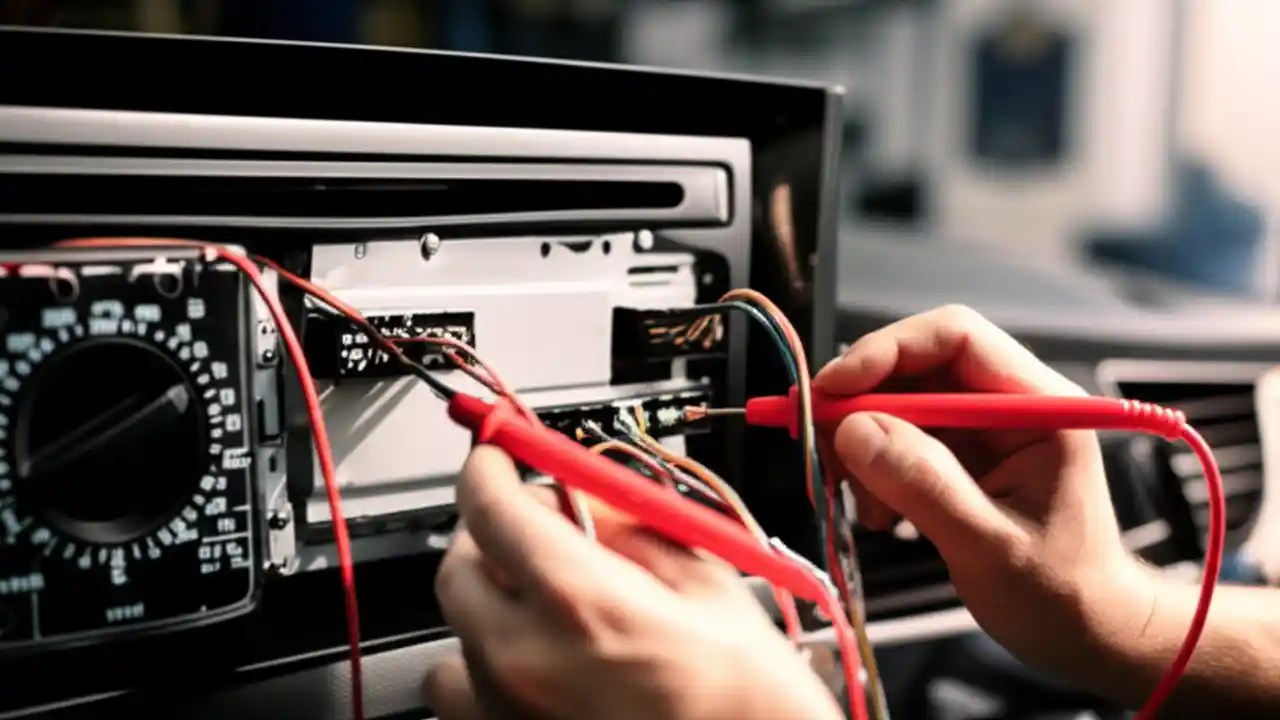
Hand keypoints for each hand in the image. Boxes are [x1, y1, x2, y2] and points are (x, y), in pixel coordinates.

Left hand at [424, 445, 842, 719]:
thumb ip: (628, 525)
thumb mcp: (705, 579)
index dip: (490, 469)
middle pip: (459, 565)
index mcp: (579, 601)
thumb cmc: (751, 698)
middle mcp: (525, 659)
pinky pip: (460, 690)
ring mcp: (505, 711)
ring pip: (457, 629)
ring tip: (546, 608)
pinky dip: (485, 665)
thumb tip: (581, 495)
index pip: (490, 505)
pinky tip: (536, 664)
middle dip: (492, 533)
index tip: (498, 460)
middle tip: (540, 530)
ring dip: (491, 601)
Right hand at [815, 305, 1158, 698]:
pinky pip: (899, 441)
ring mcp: (982, 430)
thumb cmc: (1060, 595)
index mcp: (1038, 406)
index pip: (955, 336)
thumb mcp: (990, 546)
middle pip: (916, 367)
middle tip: (824, 450)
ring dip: (864, 448)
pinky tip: (884, 516)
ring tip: (870, 508)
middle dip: (862, 405)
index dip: (886, 350)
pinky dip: (875, 472)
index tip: (830, 390)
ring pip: (898, 404)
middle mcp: (1008, 404)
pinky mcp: (961, 457)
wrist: (1087, 634)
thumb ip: (925, 484)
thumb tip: (853, 430)